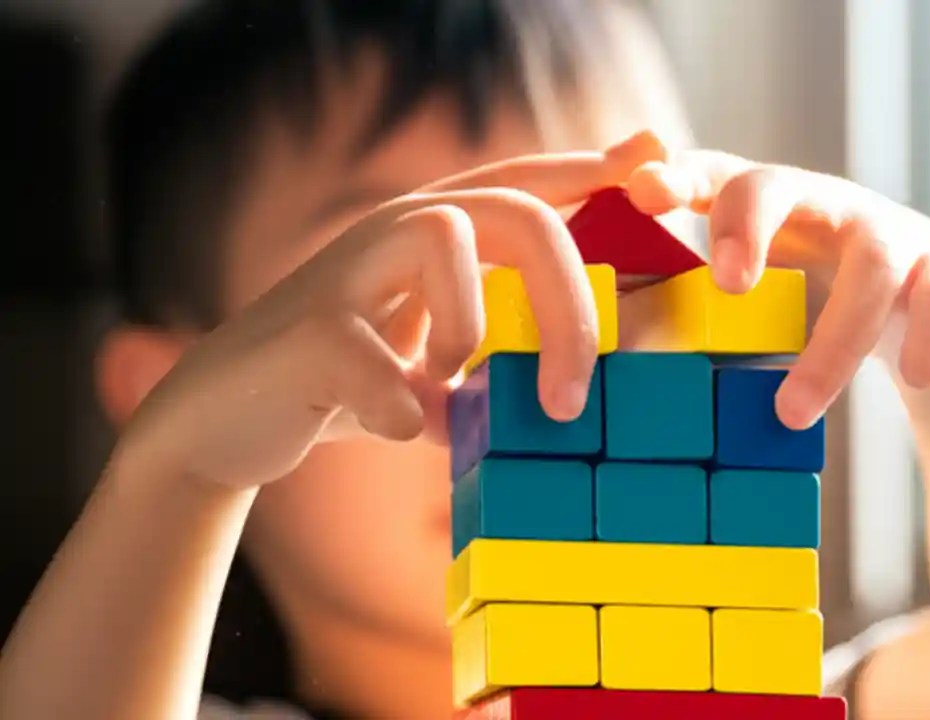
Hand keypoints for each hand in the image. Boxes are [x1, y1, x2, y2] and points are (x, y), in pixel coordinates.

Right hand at [116, 132, 666, 488]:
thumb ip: (497, 352)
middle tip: (573, 397)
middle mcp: (394, 234)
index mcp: (436, 237)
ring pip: (442, 236)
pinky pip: (372, 359)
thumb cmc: (349, 383)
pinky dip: (399, 409)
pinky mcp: (302, 331)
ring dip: (467, 329)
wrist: (227, 422)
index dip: (594, 172)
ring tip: (447, 388)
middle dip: (567, 301)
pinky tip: (393, 428)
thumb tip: (586, 387)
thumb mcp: (437, 360)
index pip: (528, 185)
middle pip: (515, 212)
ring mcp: (343, 272)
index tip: (661, 168)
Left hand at [626, 149, 929, 428]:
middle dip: (747, 225)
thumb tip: (595, 358)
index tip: (643, 192)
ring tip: (792, 411)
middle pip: (781, 185)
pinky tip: (914, 375)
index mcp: (770, 211)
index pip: (716, 174)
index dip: (679, 176)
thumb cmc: (825, 298)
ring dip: (832, 341)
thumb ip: (692, 307)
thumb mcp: (764, 291)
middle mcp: (827, 209)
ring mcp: (893, 238)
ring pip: (872, 265)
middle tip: (726, 283)